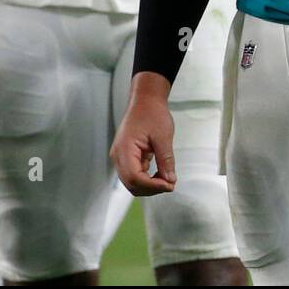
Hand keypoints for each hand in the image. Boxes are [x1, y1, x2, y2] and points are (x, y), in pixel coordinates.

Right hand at [110, 73, 176, 195]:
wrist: (146, 100)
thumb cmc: (152, 113)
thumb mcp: (163, 136)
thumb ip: (166, 159)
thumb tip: (170, 180)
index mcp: (124, 149)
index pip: (134, 177)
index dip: (152, 185)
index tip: (169, 185)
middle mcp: (118, 156)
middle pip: (131, 183)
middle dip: (151, 188)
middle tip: (170, 184)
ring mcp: (121, 157)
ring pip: (132, 182)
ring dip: (149, 185)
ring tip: (167, 179)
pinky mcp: (126, 157)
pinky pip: (134, 174)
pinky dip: (146, 178)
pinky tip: (160, 174)